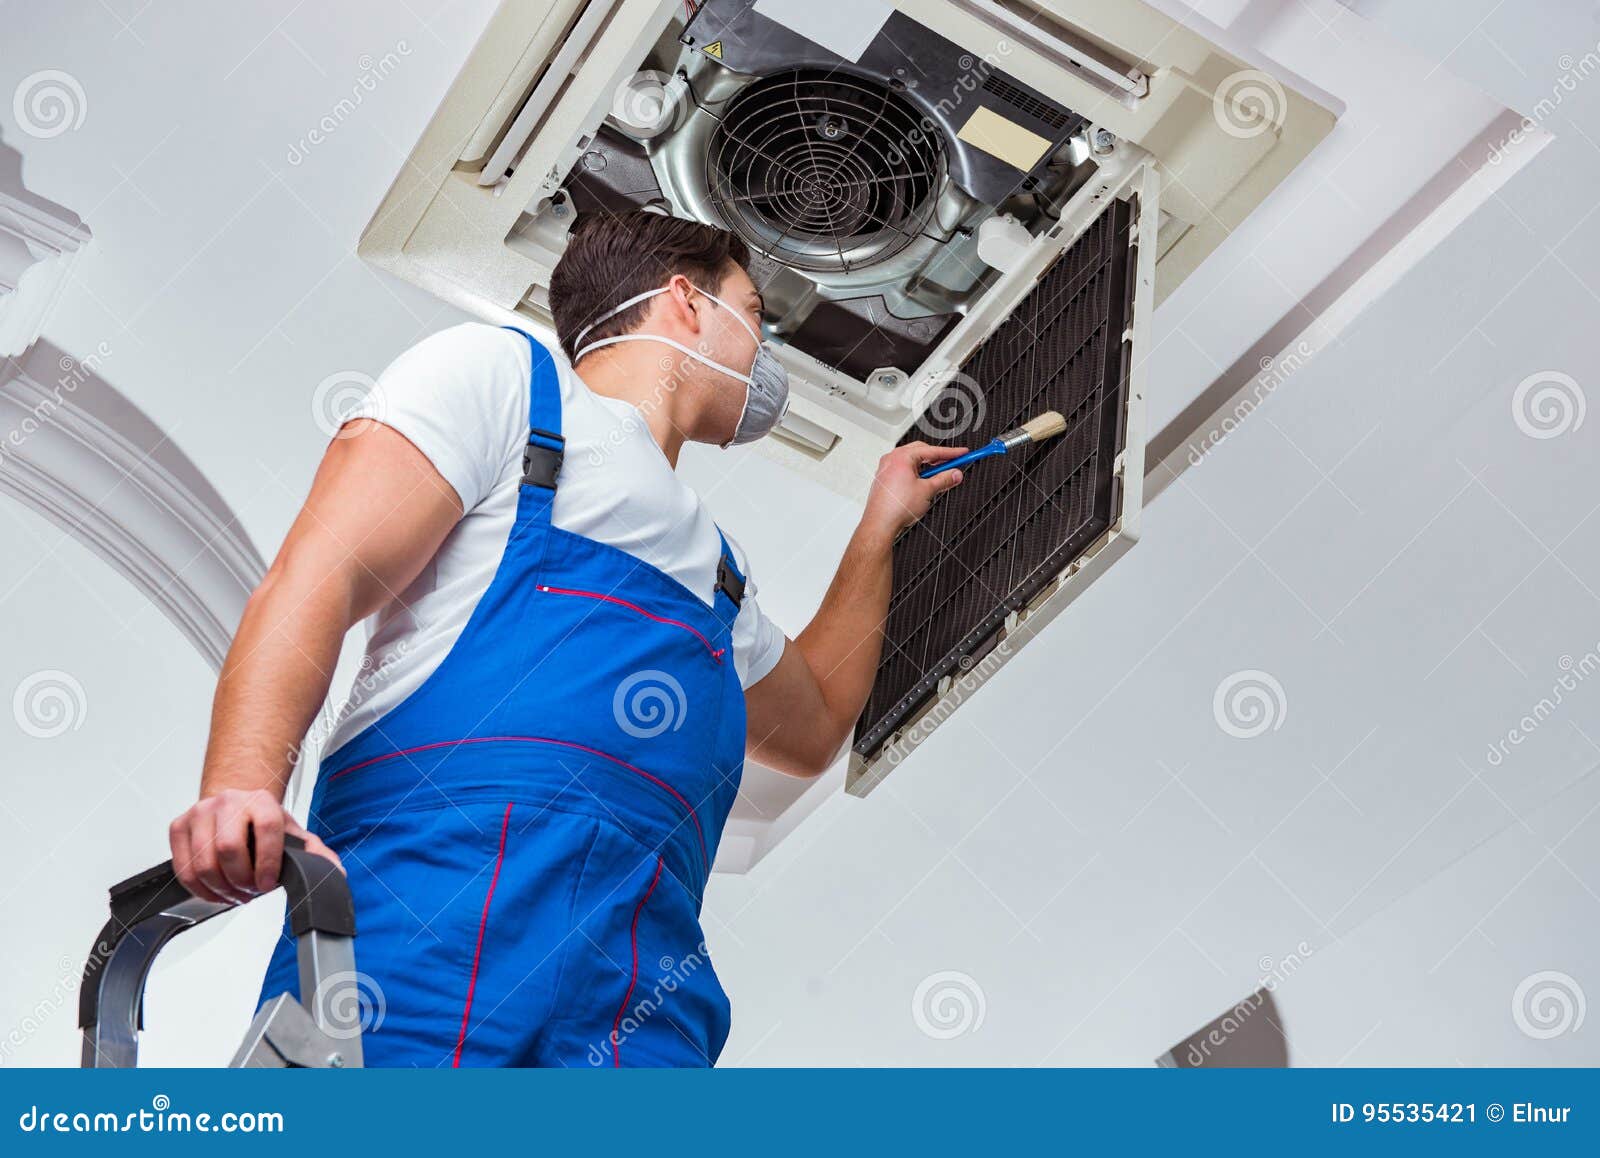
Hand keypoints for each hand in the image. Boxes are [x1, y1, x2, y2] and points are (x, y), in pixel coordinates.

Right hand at [168, 788, 342, 903]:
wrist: (234, 806)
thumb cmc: (263, 824)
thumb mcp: (292, 834)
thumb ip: (315, 853)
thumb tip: (336, 874)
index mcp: (261, 801)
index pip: (266, 829)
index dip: (268, 863)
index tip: (269, 884)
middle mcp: (228, 801)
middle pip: (228, 849)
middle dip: (241, 880)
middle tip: (251, 891)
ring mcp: (200, 812)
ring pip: (203, 862)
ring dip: (220, 889)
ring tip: (235, 893)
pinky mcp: (179, 826)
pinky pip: (183, 868)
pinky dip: (199, 889)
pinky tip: (215, 891)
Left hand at [860, 441, 967, 539]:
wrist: (879, 524)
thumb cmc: (895, 507)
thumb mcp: (927, 491)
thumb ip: (944, 480)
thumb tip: (955, 475)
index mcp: (902, 457)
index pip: (932, 450)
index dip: (951, 452)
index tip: (962, 453)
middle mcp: (891, 459)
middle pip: (921, 452)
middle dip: (939, 459)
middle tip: (953, 464)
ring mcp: (886, 469)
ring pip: (912, 462)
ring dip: (927, 468)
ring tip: (939, 478)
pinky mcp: (885, 480)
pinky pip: (904, 471)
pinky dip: (917, 474)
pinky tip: (924, 485)